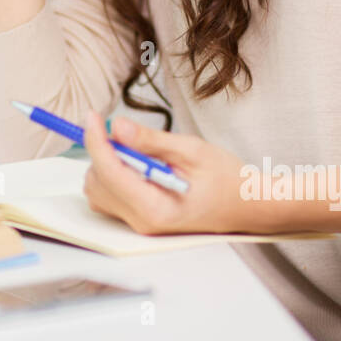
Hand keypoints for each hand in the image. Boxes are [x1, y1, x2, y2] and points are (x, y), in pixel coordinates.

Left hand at [81, 110, 268, 235]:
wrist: (247, 206)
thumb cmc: (227, 179)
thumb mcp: (192, 150)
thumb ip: (151, 140)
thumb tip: (116, 126)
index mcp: (155, 208)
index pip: (109, 172)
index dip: (96, 140)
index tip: (92, 115)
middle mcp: (142, 222)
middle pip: (98, 182)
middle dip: (104, 152)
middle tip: (128, 134)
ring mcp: (140, 225)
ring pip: (98, 191)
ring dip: (107, 164)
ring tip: (139, 152)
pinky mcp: (139, 221)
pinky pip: (109, 197)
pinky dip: (113, 176)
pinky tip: (139, 166)